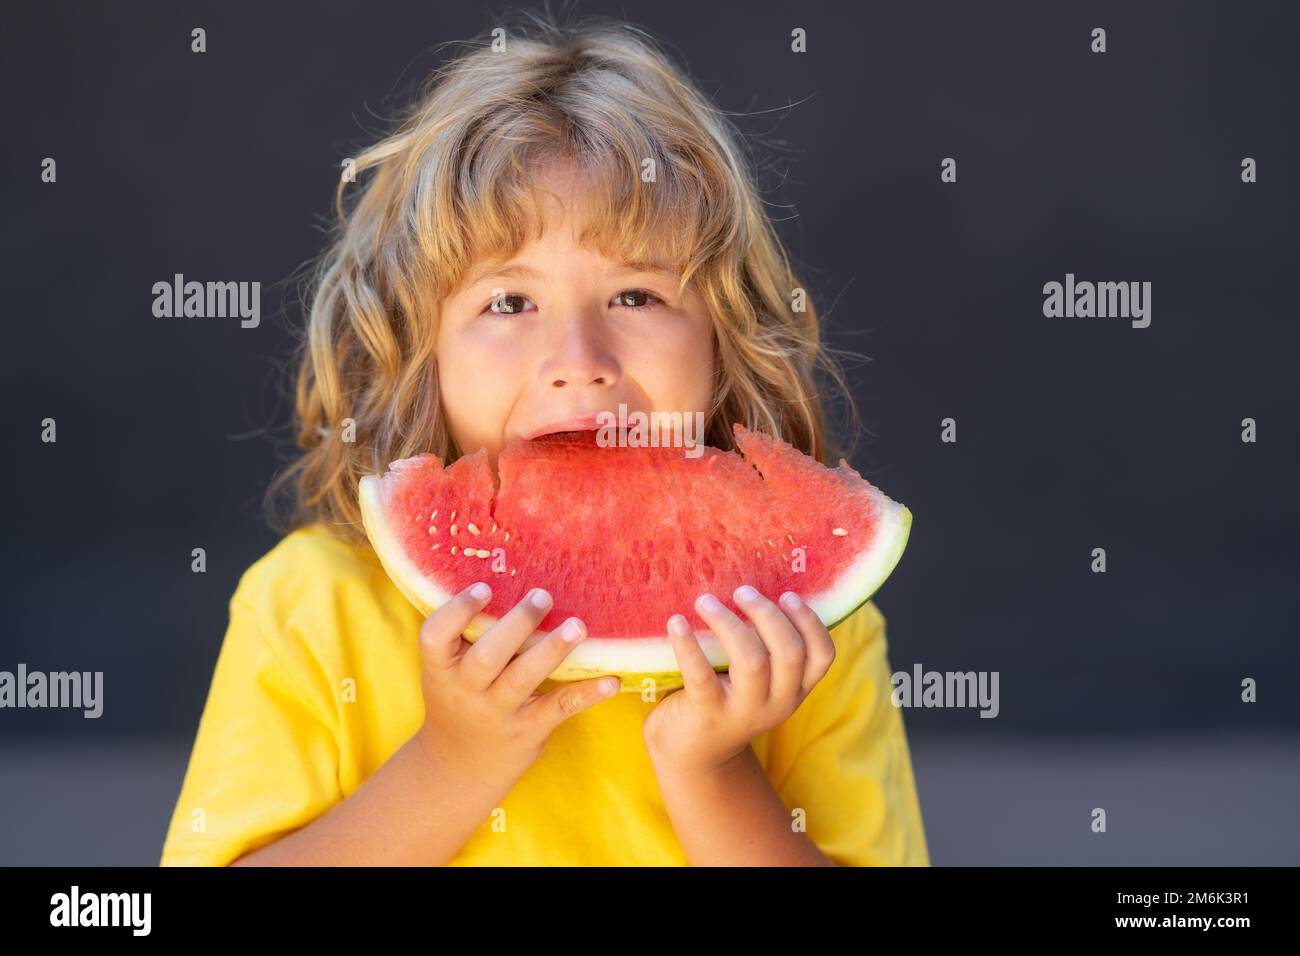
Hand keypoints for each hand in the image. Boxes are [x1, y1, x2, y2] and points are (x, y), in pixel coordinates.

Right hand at [414, 583, 619, 785]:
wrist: (460, 771)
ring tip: (578, 626)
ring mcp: (497, 713)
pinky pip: (559, 708)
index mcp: (441, 670)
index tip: (485, 589)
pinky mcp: (528, 730)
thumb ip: (466, 639)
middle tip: (543, 596)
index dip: (457, 611)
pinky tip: (611, 681)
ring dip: (552, 650)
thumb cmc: (458, 702)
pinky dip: (587, 694)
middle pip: (486, 656)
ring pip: (523, 679)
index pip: (434, 637)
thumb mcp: (446, 674)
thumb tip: (509, 579)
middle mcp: (466, 692)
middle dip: (516, 625)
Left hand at [642, 586, 835, 774]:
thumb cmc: (725, 699)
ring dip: (728, 623)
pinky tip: (675, 623)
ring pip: (752, 661)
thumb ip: (766, 647)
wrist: (691, 754)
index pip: (823, 656)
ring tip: (705, 601)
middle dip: (766, 614)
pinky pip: (701, 676)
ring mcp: (743, 711)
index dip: (810, 622)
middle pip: (790, 652)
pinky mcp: (708, 715)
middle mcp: (777, 702)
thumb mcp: (758, 681)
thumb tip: (756, 585)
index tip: (787, 594)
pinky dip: (688, 645)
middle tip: (741, 591)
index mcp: (794, 690)